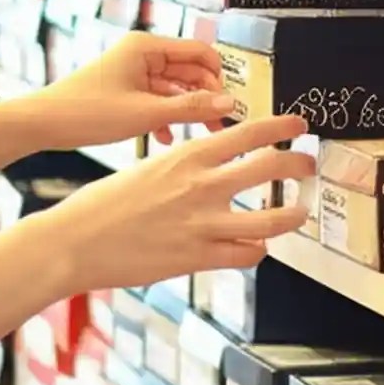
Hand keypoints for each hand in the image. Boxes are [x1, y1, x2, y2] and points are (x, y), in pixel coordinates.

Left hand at [18, 32, 233, 149]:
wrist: (43, 123)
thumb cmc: (85, 111)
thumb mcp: (145, 113)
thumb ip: (191, 108)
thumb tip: (227, 103)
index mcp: (146, 46)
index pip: (200, 52)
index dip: (219, 77)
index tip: (231, 103)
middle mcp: (141, 53)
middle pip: (189, 70)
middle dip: (206, 96)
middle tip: (221, 124)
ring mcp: (133, 71)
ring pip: (174, 87)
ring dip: (187, 110)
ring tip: (200, 134)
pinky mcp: (125, 89)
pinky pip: (156, 98)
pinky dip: (165, 115)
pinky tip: (166, 137)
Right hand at [41, 115, 313, 290]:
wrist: (74, 242)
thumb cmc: (103, 204)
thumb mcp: (148, 168)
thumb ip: (185, 167)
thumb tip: (210, 166)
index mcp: (187, 157)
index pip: (249, 132)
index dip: (282, 127)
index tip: (299, 125)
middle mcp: (201, 186)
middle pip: (271, 167)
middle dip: (299, 164)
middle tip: (309, 166)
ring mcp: (203, 225)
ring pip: (271, 218)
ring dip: (293, 213)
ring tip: (300, 211)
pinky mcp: (197, 259)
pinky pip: (247, 255)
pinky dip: (258, 250)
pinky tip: (257, 246)